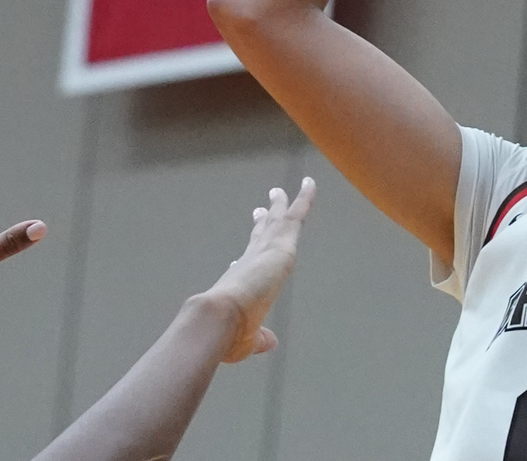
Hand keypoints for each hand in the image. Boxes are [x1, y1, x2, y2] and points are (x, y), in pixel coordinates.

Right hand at [200, 178, 316, 362]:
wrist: (216, 317)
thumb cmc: (227, 334)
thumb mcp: (248, 340)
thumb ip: (260, 339)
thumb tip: (270, 343)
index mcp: (241, 282)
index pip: (246, 263)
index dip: (248, 255)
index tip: (242, 255)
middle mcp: (251, 262)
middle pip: (259, 236)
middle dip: (261, 223)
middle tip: (262, 209)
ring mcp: (264, 251)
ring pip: (276, 220)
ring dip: (280, 205)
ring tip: (281, 191)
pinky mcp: (280, 246)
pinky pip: (296, 215)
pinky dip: (304, 199)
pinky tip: (311, 184)